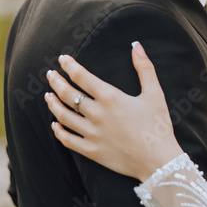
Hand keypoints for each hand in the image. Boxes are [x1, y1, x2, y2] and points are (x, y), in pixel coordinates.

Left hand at [45, 42, 180, 181]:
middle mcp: (97, 114)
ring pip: (64, 116)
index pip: (81, 76)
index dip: (69, 66)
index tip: (62, 59)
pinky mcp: (92, 151)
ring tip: (48, 96)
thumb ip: (144, 68)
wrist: (159, 160)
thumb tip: (137, 45)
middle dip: (56, 82)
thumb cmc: (158, 126)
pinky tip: (55, 124)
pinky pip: (68, 140)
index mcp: (110, 98)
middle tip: (50, 75)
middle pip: (68, 95)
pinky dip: (59, 131)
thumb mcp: (155, 94)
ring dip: (53, 104)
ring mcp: (92, 134)